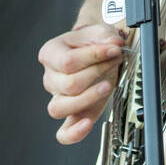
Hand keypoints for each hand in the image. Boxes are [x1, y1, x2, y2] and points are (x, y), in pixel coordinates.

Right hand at [38, 22, 126, 143]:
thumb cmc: (92, 43)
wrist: (96, 52)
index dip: (94, 56)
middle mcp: (51, 77)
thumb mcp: (100, 31)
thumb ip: (106, 37)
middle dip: (97, 73)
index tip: (114, 50)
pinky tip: (87, 124)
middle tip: (114, 62)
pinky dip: (74, 133)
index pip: (68, 61)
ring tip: (106, 86)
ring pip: (61, 107)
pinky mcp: (72, 115)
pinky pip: (64, 133)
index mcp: (51, 54)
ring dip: (88, 98)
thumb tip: (114, 44)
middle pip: (68, 84)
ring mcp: (58, 98)